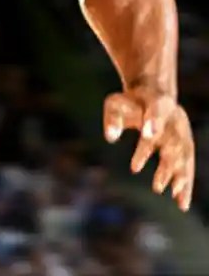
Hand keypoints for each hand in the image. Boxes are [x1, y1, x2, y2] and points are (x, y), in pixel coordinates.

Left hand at [104, 86, 195, 210]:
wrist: (153, 95)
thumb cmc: (130, 101)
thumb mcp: (116, 103)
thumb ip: (113, 118)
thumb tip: (110, 138)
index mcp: (159, 103)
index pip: (157, 111)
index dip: (154, 121)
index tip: (148, 134)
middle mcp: (175, 120)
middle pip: (174, 143)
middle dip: (167, 166)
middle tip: (157, 186)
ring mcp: (182, 133)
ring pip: (184, 158)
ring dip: (181, 178)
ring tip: (175, 199)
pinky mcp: (185, 144)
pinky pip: (186, 165)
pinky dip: (184, 182)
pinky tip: (180, 202)